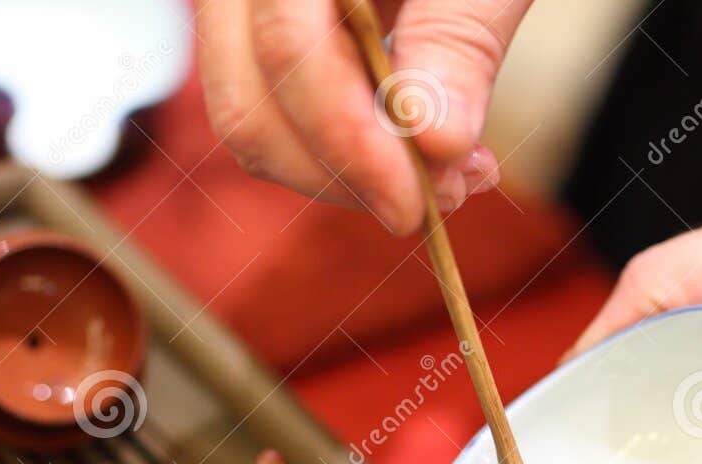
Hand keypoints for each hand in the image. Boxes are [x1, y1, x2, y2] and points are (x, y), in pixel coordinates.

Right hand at [197, 0, 530, 230]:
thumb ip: (458, 38)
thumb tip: (437, 145)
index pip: (286, 49)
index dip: (352, 145)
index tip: (421, 206)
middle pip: (249, 103)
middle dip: (346, 175)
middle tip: (448, 196)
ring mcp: (243, 0)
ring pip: (254, 118)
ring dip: (347, 172)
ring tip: (452, 170)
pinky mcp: (265, 24)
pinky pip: (278, 105)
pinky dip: (344, 144)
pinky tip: (421, 144)